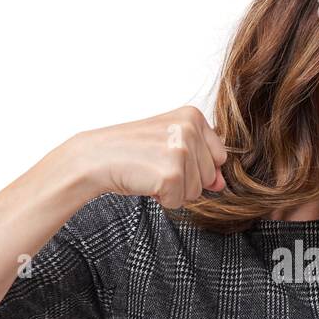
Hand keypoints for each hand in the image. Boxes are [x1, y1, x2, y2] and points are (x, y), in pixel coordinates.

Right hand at [63, 105, 227, 208]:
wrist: (97, 157)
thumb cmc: (132, 150)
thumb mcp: (171, 145)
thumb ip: (201, 161)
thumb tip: (220, 184)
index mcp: (193, 116)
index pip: (219, 157)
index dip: (196, 165)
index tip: (169, 155)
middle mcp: (190, 129)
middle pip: (209, 176)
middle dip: (184, 179)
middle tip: (155, 164)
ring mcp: (182, 151)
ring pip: (196, 192)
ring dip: (173, 189)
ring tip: (150, 171)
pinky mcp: (172, 175)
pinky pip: (179, 202)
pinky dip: (161, 199)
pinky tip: (145, 180)